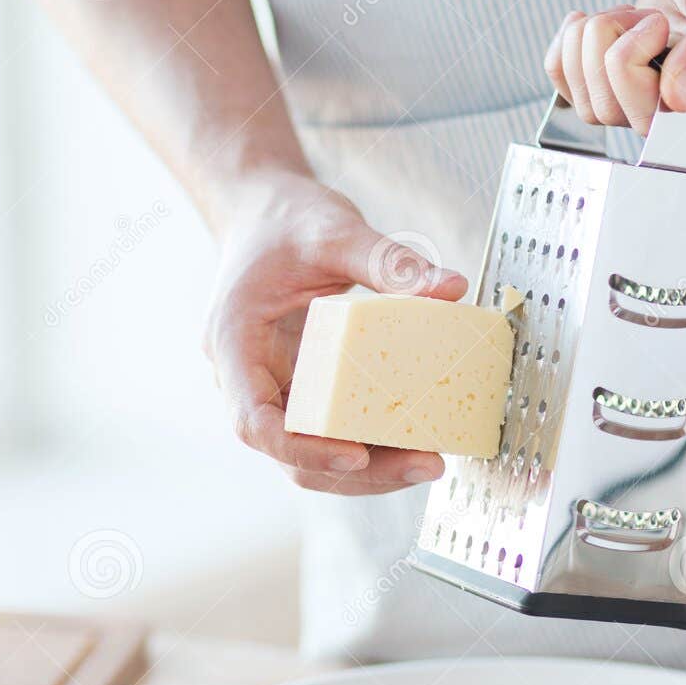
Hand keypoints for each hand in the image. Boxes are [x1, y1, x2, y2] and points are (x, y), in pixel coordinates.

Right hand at [203, 172, 466, 494]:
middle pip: (289, 452)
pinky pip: (329, 430)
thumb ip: (389, 261)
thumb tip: (451, 288)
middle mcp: (247, 378)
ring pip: (310, 453)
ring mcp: (272, 388)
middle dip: (358, 471)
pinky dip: (370, 441)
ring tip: (430, 458)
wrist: (264, 212)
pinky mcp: (301, 389)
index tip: (356, 454)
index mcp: (234, 342)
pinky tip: (416, 436)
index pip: (254, 420)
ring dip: (370, 467)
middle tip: (425, 463)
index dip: (301, 448)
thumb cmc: (285, 220)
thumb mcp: (334, 230)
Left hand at [543, 0, 685, 133]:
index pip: (664, 119)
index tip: (656, 21)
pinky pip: (579, 89)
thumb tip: (680, 101)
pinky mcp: (634, 67)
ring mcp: (664, 84)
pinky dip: (566, 56)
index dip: (636, 74)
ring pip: (595, 106)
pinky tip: (586, 21)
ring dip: (587, 52)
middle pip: (620, 114)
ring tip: (623, 12)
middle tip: (638, 13)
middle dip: (607, 58)